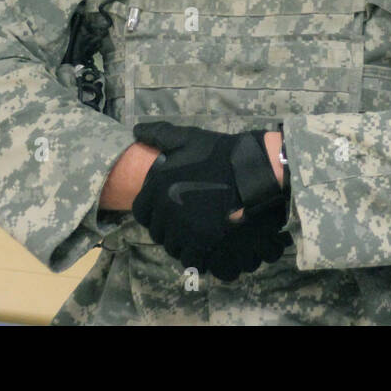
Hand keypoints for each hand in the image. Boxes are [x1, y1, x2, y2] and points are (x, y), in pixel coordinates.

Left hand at [131, 122, 288, 279]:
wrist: (253, 170)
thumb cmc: (219, 153)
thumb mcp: (187, 138)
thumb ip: (159, 135)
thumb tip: (136, 129)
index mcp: (157, 191)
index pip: (141, 212)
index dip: (152, 211)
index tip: (167, 207)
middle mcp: (167, 215)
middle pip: (159, 233)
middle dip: (170, 228)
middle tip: (187, 219)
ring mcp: (187, 233)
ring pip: (176, 249)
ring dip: (185, 244)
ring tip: (199, 234)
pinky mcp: (207, 246)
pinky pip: (195, 261)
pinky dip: (201, 257)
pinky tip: (211, 246)